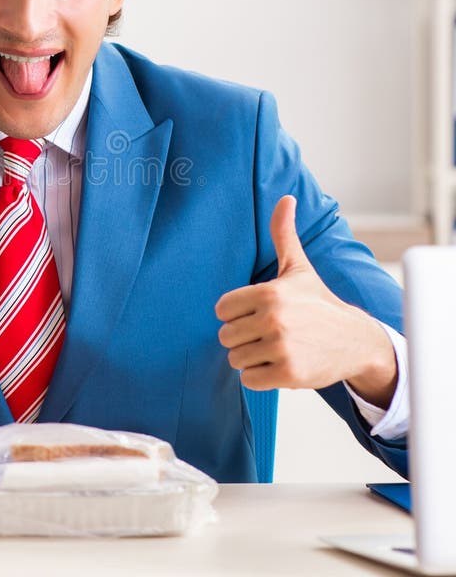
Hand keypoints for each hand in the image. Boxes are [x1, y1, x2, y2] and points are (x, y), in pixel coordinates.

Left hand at [215, 195, 396, 407]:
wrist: (356, 340)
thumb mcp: (298, 268)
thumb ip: (284, 234)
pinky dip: (260, 376)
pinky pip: (250, 380)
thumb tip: (286, 198)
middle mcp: (273, 319)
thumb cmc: (319, 302)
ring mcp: (281, 347)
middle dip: (243, 338)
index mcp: (268, 292)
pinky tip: (280, 365)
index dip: (236, 314)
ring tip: (275, 348)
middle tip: (269, 334)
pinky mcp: (288, 373)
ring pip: (235, 359)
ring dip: (251, 358)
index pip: (222, 310)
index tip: (257, 314)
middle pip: (226, 336)